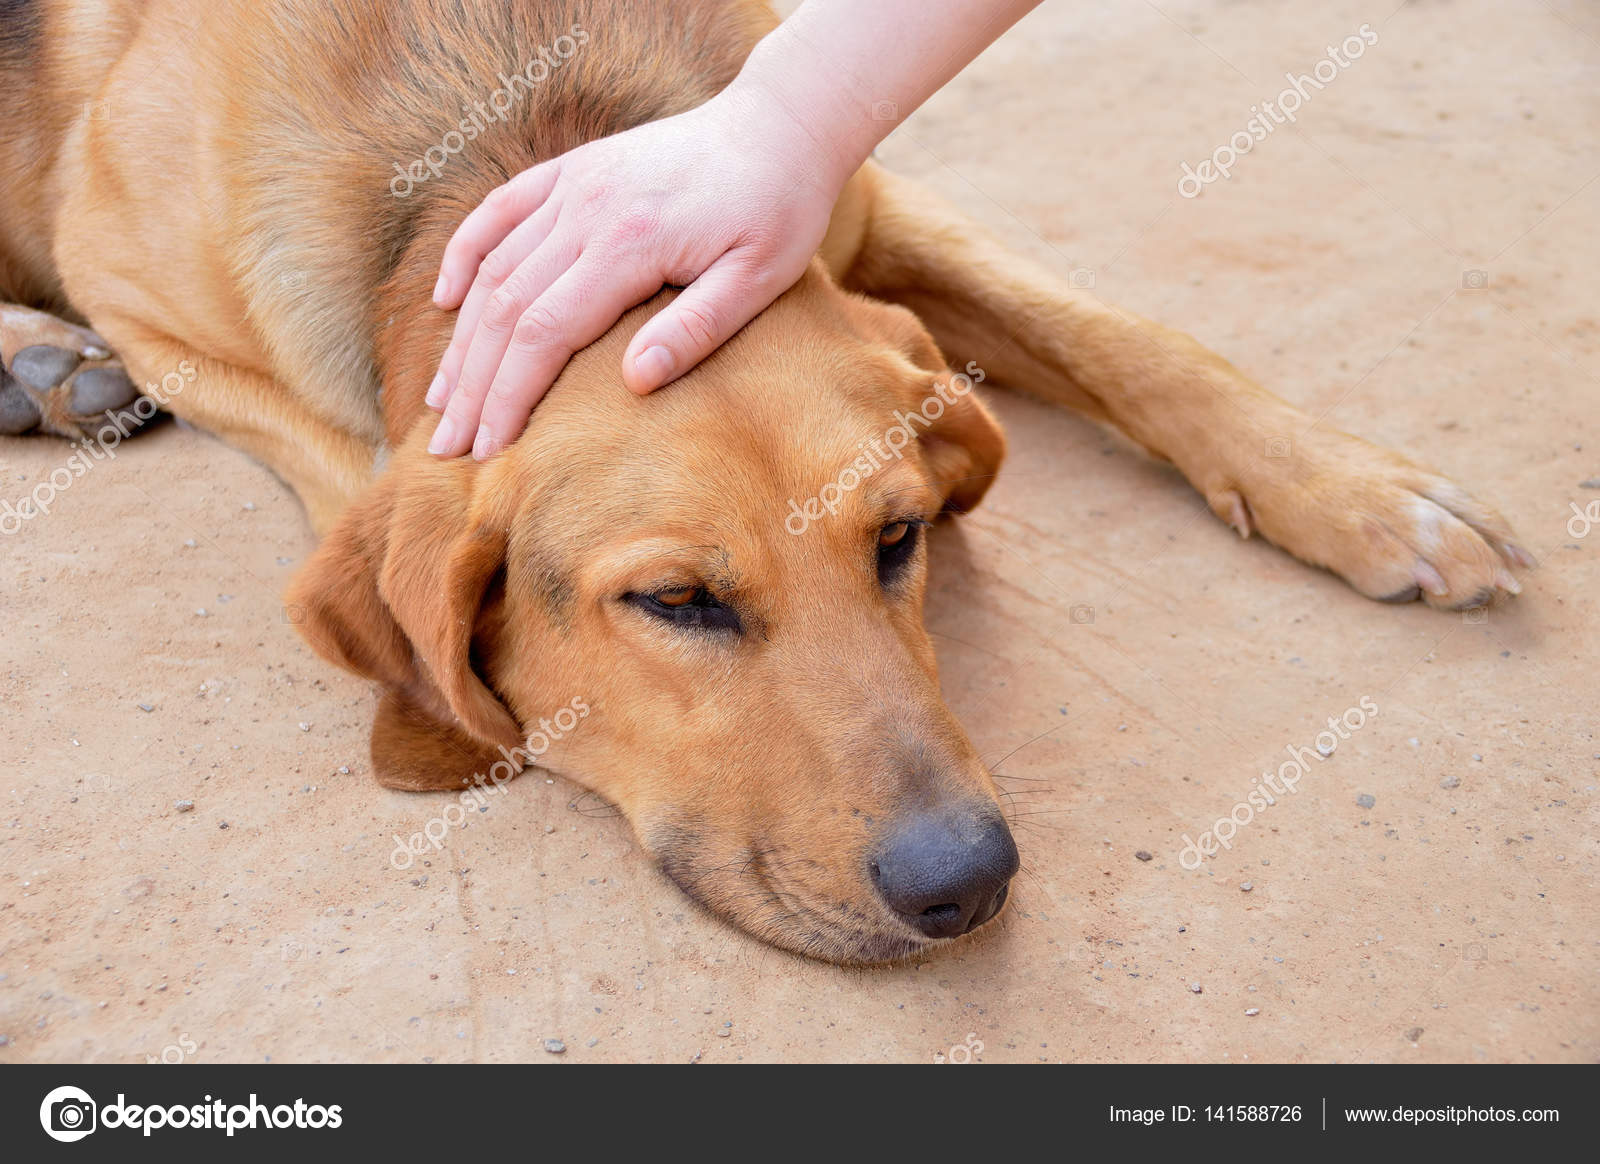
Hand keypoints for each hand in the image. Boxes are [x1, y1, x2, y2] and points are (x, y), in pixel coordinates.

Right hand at [426, 87, 844, 458]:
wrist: (780, 126)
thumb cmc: (778, 211)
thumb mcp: (760, 278)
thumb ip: (697, 328)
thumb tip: (634, 382)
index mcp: (630, 242)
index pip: (542, 332)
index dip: (507, 396)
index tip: (487, 451)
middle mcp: (586, 208)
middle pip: (503, 308)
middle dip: (472, 385)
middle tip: (446, 448)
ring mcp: (574, 184)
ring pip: (493, 268)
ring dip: (461, 338)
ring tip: (442, 400)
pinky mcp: (573, 170)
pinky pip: (500, 210)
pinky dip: (466, 256)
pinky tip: (446, 302)